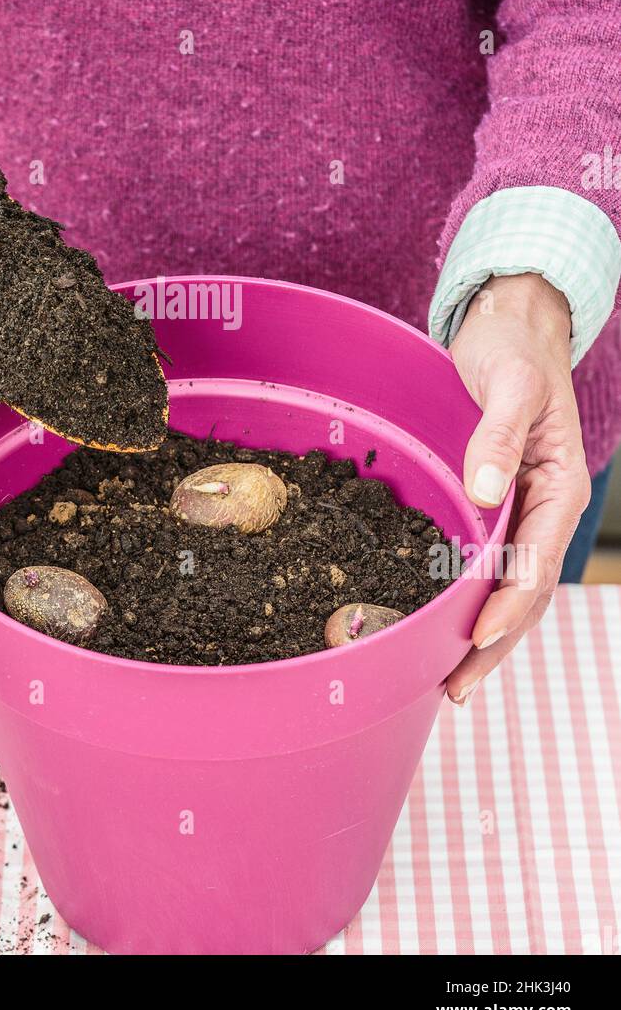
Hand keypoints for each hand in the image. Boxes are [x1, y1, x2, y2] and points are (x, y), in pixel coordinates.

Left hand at [446, 272, 590, 703]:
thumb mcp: (510, 381)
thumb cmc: (513, 346)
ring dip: (486, 635)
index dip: (509, 604)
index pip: (537, 560)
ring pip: (510, 586)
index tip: (476, 636)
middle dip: (495, 643)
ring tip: (452, 681)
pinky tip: (449, 626)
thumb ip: (499, 433)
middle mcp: (545, 506)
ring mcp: (522, 509)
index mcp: (559, 485)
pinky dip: (474, 599)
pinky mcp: (497, 502)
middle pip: (527, 590)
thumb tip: (485, 491)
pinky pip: (492, 561)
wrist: (509, 322)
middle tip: (455, 687)